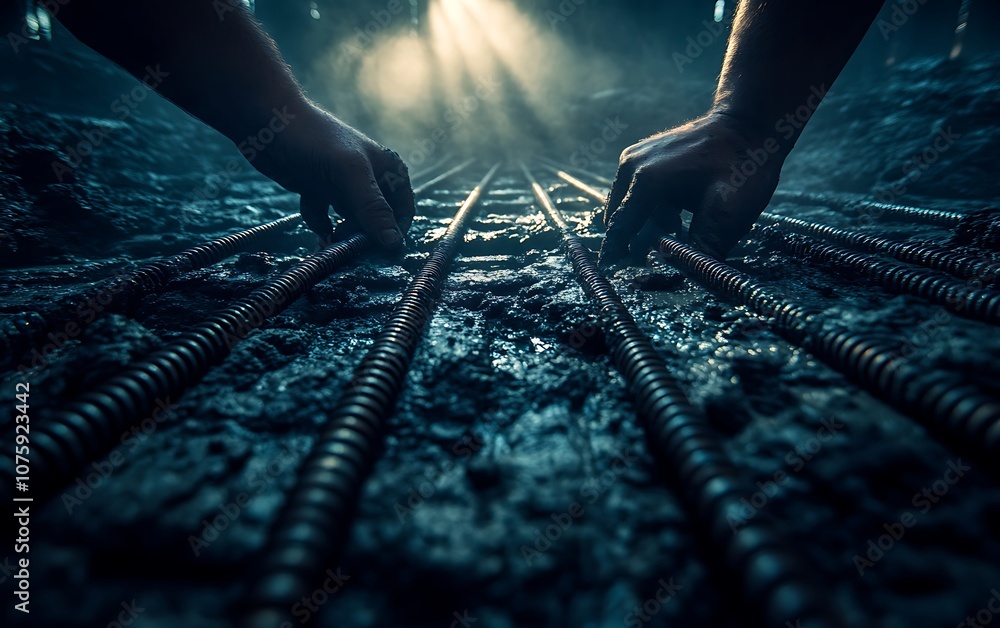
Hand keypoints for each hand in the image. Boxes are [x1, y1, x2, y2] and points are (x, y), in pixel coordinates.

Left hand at [245, 101, 414, 247]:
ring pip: (350, 221)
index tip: (376, 252)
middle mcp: (368, 177)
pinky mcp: (317, 188)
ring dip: (342, 236)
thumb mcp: (348, 174)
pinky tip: (315, 229)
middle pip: (376, 220)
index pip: (403, 212)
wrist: (264, 118)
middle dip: (363, 237)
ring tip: (331, 244)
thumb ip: (372, 208)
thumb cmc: (312, 138)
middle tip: (348, 250)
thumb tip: (394, 245)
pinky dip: (319, 225)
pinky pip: (324, 217)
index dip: (392, 233)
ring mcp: (341, 183)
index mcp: (387, 169)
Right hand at [600, 111, 784, 262]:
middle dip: (634, 241)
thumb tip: (686, 278)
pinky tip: (676, 216)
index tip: (612, 275)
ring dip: (644, 225)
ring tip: (675, 229)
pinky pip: (636, 192)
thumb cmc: (742, 167)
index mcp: (646, 181)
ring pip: (628, 206)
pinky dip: (649, 209)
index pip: (619, 229)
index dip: (616, 255)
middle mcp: (632, 167)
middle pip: (620, 218)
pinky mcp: (644, 155)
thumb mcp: (727, 214)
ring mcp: (635, 157)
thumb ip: (702, 250)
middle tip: (653, 261)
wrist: (750, 124)